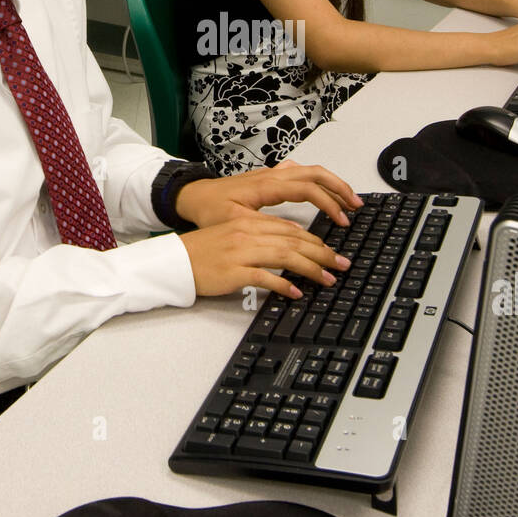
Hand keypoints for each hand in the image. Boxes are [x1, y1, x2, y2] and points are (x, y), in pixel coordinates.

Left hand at [174, 159, 362, 228]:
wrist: (193, 196)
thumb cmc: (210, 209)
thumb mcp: (236, 223)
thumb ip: (267, 227)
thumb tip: (298, 232)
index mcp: (267, 185)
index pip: (308, 189)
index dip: (329, 204)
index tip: (342, 220)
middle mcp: (273, 175)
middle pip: (317, 173)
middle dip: (340, 188)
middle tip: (356, 205)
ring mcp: (272, 175)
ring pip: (311, 171)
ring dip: (331, 184)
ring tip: (347, 201)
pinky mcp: (270, 179)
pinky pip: (301, 174)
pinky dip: (318, 182)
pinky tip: (322, 192)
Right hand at [179, 213, 350, 298]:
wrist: (176, 261)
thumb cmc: (203, 252)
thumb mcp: (234, 235)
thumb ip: (261, 234)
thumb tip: (289, 241)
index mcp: (249, 223)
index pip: (291, 229)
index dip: (316, 240)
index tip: (332, 252)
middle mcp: (248, 234)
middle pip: (294, 241)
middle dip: (323, 253)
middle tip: (341, 264)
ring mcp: (241, 252)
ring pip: (285, 256)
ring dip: (311, 268)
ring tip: (327, 279)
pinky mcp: (234, 272)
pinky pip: (265, 277)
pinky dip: (283, 284)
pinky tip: (296, 292)